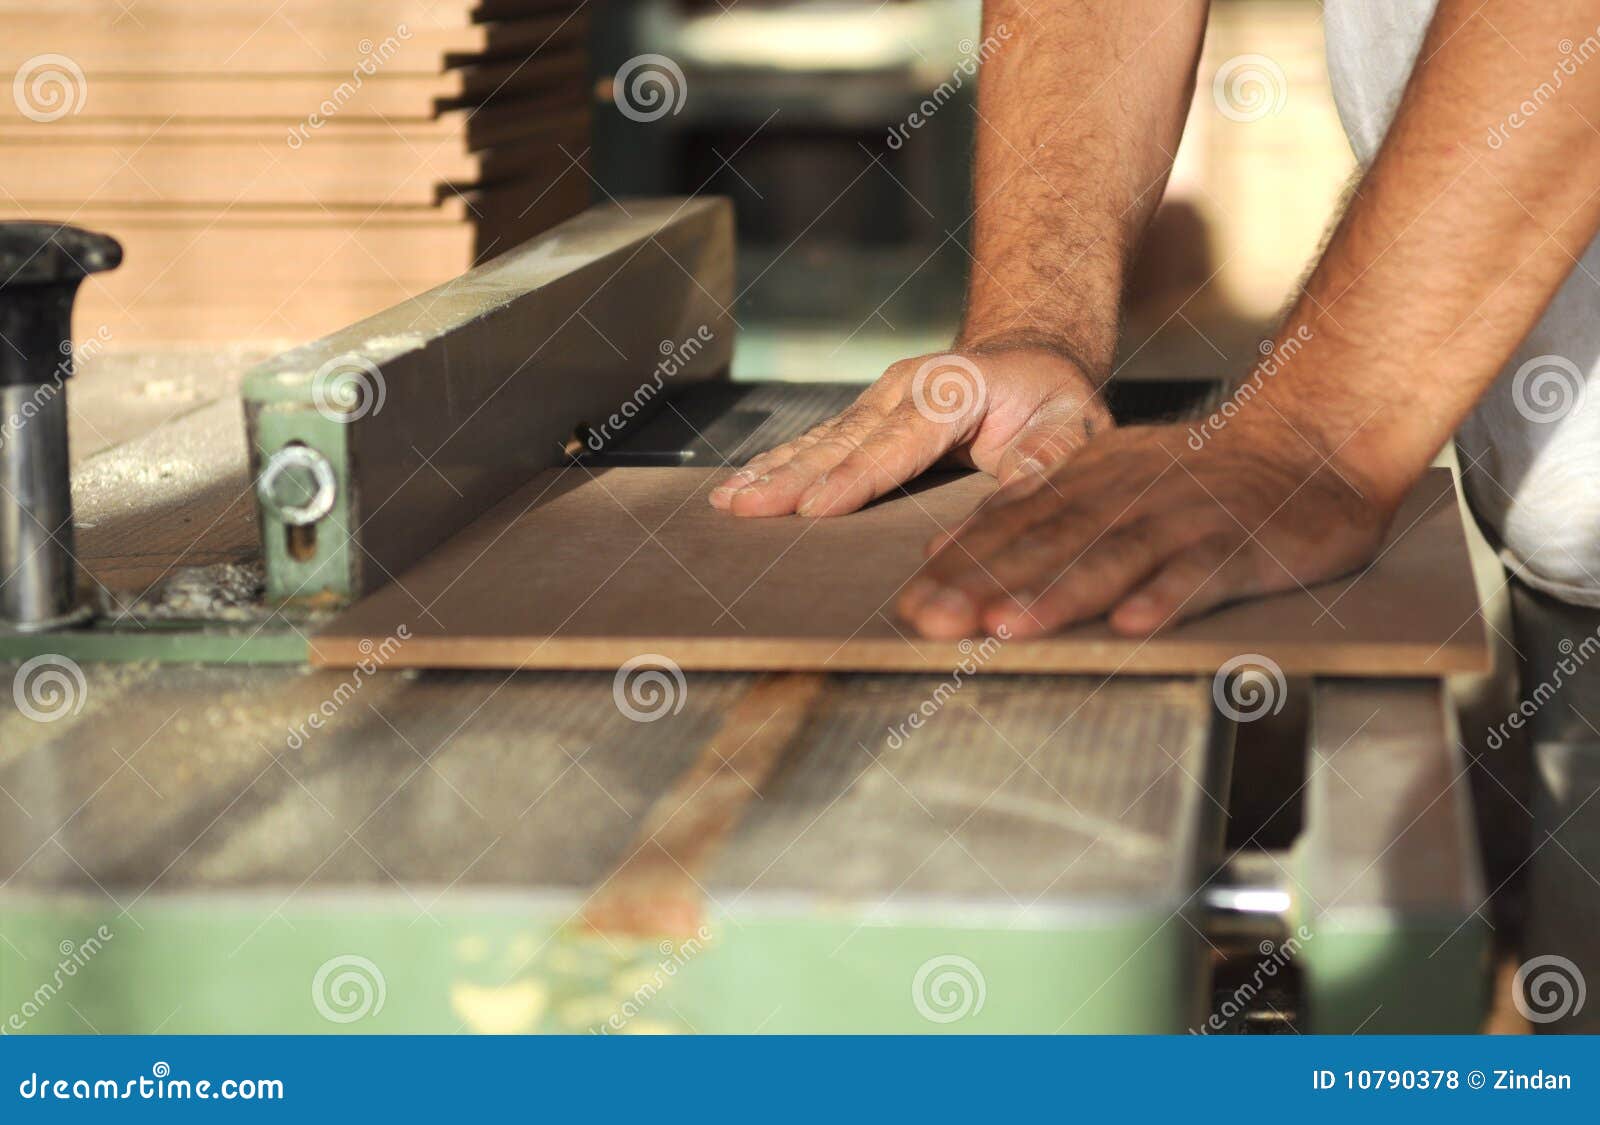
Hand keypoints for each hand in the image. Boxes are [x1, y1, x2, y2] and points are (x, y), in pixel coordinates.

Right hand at [709, 340, 1111, 517]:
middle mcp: (906, 388)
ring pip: (820, 441)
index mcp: (956, 389)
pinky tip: (737, 490)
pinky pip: (815, 444)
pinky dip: (775, 467)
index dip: (857, 475)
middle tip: (745, 510)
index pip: (901, 440)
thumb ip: (1050, 456)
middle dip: (791, 477)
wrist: (1029, 358)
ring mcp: (878, 400)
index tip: (815, 507)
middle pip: (844, 440)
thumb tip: (1026, 488)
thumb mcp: (1074, 423)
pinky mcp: (863, 417)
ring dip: (771, 472)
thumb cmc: (1054, 400)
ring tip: (727, 504)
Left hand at [896, 421, 1398, 638]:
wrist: (1311, 441)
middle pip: (1048, 542)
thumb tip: (946, 549)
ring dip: (1057, 594)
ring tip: (1006, 627)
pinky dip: (1164, 598)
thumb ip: (1033, 509)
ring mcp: (1184, 519)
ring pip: (1111, 558)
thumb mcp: (1108, 475)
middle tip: (931, 622)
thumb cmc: (1201, 476)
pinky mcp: (1241, 544)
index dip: (961, 563)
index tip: (912, 601)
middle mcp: (1128, 496)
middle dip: (984, 584)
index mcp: (1091, 480)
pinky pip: (1199, 573)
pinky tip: (1130, 627)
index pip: (1014, 523)